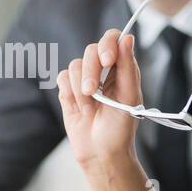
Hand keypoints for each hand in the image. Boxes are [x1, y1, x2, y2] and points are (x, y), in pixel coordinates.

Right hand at [56, 29, 142, 169]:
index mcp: (122, 68)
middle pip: (91, 50)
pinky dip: (69, 93)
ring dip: (80, 90)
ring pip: (74, 65)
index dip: (108, 44)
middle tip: (92, 92)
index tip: (107, 61)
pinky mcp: (68, 90)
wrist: (101, 153)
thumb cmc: (120, 129)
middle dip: (90, 72)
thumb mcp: (129, 97)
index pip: (113, 39)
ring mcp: (84, 79)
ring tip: (89, 109)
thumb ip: (128, 66)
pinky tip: (78, 108)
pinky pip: (62, 78)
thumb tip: (127, 37)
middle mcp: (103, 70)